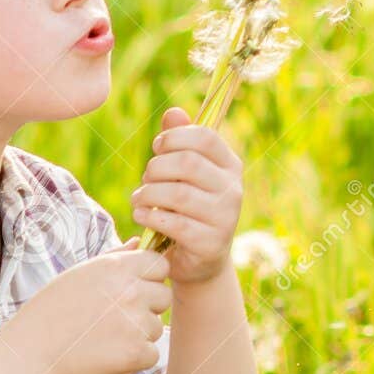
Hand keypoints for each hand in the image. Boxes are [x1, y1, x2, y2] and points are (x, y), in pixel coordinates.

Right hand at [22, 242, 170, 373]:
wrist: (33, 349)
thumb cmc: (54, 309)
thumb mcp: (81, 273)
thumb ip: (115, 257)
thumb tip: (137, 242)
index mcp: (117, 267)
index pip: (160, 265)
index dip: (149, 279)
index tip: (131, 291)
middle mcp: (130, 291)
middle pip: (164, 296)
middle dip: (147, 307)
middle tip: (115, 318)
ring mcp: (135, 322)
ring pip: (155, 327)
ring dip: (138, 335)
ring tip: (104, 337)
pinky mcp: (136, 352)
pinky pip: (151, 354)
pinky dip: (134, 358)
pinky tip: (107, 354)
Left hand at [130, 106, 243, 285]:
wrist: (200, 260)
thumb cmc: (188, 208)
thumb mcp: (185, 174)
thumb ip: (180, 142)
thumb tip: (173, 112)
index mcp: (230, 165)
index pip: (205, 137)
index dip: (174, 138)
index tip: (157, 149)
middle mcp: (233, 189)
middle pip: (188, 163)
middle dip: (156, 168)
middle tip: (146, 179)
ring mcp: (225, 218)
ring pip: (178, 194)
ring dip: (148, 194)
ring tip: (139, 199)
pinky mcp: (210, 243)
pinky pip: (173, 223)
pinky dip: (149, 216)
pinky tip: (141, 215)